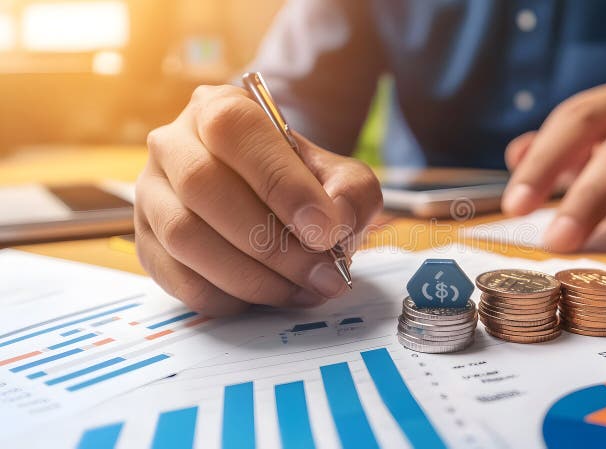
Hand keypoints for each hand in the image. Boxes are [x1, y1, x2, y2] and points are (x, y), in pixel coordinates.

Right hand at [136, 85, 381, 315]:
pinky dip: (230, 297)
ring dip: (252, 275)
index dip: (281, 183)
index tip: (325, 230)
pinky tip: (270, 297)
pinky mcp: (146, 245)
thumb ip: (351, 192)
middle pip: (202, 186)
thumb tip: (333, 221)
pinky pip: (178, 279)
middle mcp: (173, 144)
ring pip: (184, 236)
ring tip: (303, 290)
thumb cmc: (305, 188)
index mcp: (219, 108)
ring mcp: (151, 195)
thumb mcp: (342, 178)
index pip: (235, 131)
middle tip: (321, 274)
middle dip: (270, 242)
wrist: (275, 210)